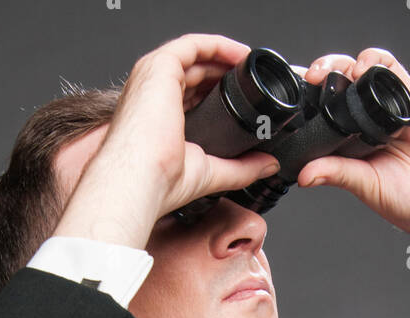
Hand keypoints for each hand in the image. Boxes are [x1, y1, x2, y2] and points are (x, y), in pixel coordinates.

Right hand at [54, 33, 280, 247]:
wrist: (141, 179)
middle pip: (197, 73)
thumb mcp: (210, 171)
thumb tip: (268, 165)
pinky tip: (241, 56)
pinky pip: (194, 45)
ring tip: (252, 67)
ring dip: (227, 57)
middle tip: (256, 82)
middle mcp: (155, 93)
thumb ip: (241, 168)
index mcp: (161, 117)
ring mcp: (155, 77)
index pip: (194, 94)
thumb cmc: (158, 180)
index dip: (222, 91)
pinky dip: (220, 46)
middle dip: (228, 74)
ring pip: (196, 56)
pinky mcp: (159, 66)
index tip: (248, 98)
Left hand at [297, 48, 409, 239]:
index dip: (307, 99)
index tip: (290, 99)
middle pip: (337, 84)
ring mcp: (386, 107)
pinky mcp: (408, 97)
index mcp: (349, 140)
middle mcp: (365, 120)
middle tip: (307, 81)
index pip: (323, 110)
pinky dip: (373, 61)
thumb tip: (303, 174)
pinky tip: (361, 69)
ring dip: (338, 64)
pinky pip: (388, 67)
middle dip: (319, 76)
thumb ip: (335, 172)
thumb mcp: (362, 184)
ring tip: (324, 74)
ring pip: (358, 70)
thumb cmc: (407, 198)